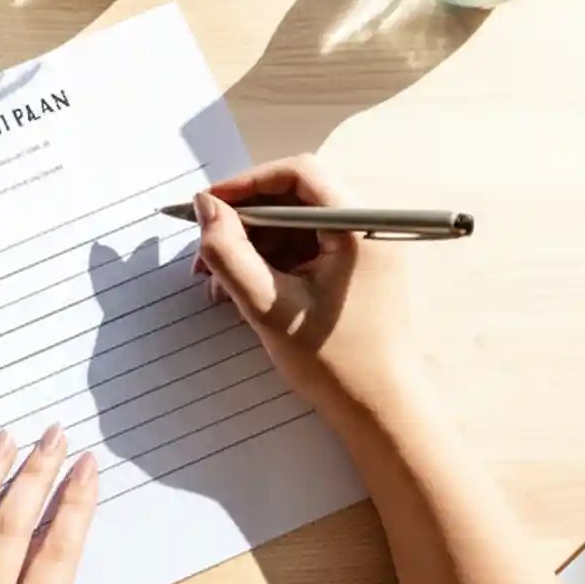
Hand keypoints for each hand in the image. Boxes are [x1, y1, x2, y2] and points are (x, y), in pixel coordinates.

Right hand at [191, 154, 420, 420]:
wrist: (380, 409)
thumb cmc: (334, 362)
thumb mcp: (267, 305)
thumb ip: (229, 252)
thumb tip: (205, 207)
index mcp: (358, 227)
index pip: (296, 174)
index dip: (245, 183)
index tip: (208, 205)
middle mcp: (367, 226)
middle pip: (294, 195)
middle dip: (244, 218)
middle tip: (206, 248)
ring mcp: (364, 246)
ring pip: (295, 221)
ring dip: (254, 242)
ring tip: (219, 278)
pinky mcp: (356, 266)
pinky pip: (306, 244)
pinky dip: (272, 259)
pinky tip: (244, 286)